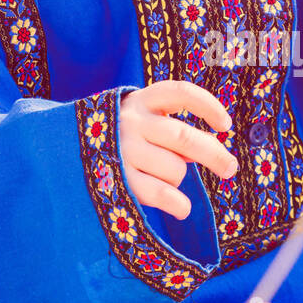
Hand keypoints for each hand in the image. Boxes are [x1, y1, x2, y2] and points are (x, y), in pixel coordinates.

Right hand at [119, 80, 237, 219]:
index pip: (181, 93)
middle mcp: (131, 122)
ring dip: (181, 178)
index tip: (226, 125)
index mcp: (143, 101)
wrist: (72, 149)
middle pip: (183, 138)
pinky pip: (160, 194)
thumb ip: (176, 131)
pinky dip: (178, 204)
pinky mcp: (118, 179)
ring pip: (175, 169)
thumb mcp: (148, 121)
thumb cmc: (128, 136)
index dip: (208, 106)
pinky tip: (183, 208)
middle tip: (230, 168)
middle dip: (215, 155)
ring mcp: (123, 150)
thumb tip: (209, 151)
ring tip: (166, 178)